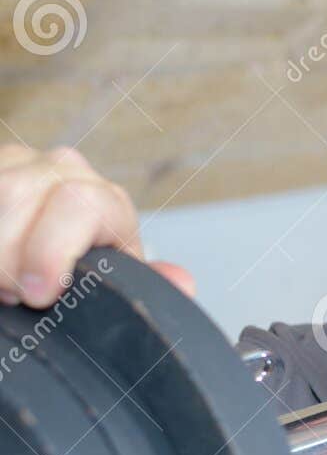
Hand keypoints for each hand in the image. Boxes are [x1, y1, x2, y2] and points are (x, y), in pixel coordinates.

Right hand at [0, 144, 192, 305]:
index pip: (80, 204)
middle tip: (9, 292)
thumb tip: (181, 282)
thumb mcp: (115, 281)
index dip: (53, 251)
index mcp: (104, 199)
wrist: (48, 244)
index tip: (38, 294)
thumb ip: (145, 283)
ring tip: (1, 278)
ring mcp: (18, 160)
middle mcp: (63, 168)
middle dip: (7, 256)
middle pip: (22, 196)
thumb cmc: (82, 270)